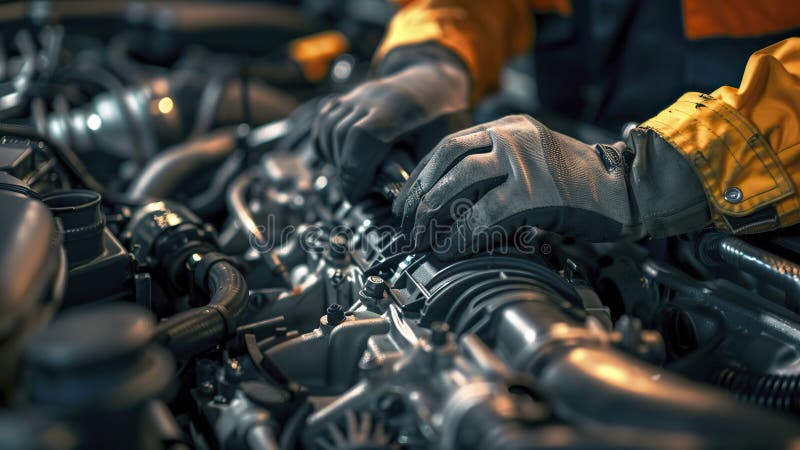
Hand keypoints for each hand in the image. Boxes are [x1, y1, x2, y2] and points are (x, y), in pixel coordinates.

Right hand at [312, 48, 469, 200]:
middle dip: (344, 170)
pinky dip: (325, 142)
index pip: (364, 137)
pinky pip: (325, 119)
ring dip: (334, 157)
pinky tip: (339, 157)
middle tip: (355, 194)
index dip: (355, 171)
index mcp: (402, 108)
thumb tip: (403, 206)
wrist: (434, 83)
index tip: (356, 196)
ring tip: (351, 177)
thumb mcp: (441, 144)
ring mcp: (360, 94)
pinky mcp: (350, 96)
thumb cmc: (443, 120)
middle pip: (342, 133)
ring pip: (329, 126)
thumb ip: (421, 171)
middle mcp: (375, 96)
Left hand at [393, 114, 709, 258]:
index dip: (423, 175)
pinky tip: (451, 247)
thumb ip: (494, 172)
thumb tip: (447, 204)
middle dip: (421, 194)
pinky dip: (462, 233)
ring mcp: (523, 161)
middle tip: (408, 222)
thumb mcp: (531, 162)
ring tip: (423, 236)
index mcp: (507, 127)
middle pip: (448, 159)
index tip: (408, 201)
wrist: (625, 190)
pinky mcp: (533, 191)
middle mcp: (511, 136)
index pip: (450, 145)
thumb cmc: (577, 184)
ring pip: (460, 181)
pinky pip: (484, 214)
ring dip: (434, 212)